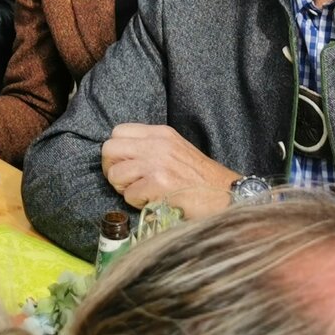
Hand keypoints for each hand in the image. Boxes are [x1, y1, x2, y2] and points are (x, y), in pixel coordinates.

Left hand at [99, 124, 234, 220]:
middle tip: (127, 182)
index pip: (118, 132)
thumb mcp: (176, 150)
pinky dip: (137, 202)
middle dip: (113, 169)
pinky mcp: (159, 183)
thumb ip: (151, 148)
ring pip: (115, 174)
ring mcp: (157, 162)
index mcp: (160, 133)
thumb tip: (122, 157)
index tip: (126, 166)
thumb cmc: (200, 177)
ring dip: (124, 188)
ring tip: (142, 193)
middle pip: (109, 149)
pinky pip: (129, 194)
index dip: (116, 152)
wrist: (225, 193)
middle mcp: (157, 143)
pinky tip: (153, 201)